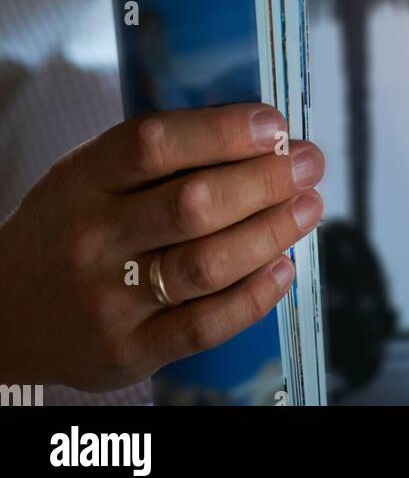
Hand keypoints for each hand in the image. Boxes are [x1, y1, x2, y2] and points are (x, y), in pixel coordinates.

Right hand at [0, 103, 324, 391]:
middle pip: (192, 204)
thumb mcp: (85, 175)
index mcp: (82, 181)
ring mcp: (109, 301)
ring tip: (309, 206)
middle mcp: (93, 240)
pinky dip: (253, 296)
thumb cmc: (65, 227)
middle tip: (310, 162)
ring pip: (205, 265)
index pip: (154, 144)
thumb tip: (252, 130)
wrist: (2, 312)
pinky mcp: (128, 352)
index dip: (221, 131)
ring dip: (270, 232)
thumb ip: (154, 155)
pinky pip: (203, 326)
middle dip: (265, 180)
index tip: (274, 125)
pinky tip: (284, 266)